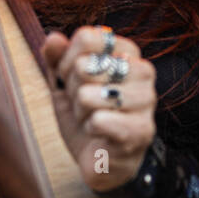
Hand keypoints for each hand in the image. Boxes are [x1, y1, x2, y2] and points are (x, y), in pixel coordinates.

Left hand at [41, 26, 156, 192]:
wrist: (102, 160)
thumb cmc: (87, 115)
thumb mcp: (65, 84)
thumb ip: (57, 59)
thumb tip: (53, 38)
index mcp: (127, 52)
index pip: (87, 38)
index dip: (67, 60)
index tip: (71, 77)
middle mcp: (143, 71)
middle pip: (84, 65)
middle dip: (73, 89)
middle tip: (84, 103)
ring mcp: (145, 100)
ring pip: (88, 94)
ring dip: (81, 111)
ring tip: (92, 118)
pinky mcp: (141, 129)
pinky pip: (98, 120)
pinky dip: (89, 128)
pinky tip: (99, 133)